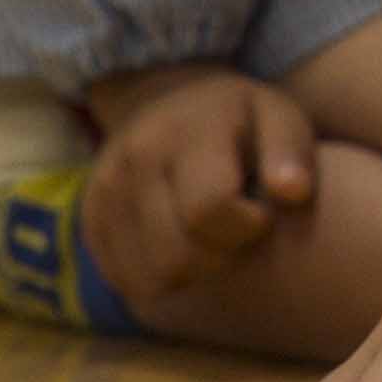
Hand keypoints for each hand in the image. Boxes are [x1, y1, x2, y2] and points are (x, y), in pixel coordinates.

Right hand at [78, 64, 316, 299]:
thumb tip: (292, 192)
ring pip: (151, 279)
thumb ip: (291, 152)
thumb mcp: (277, 115)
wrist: (161, 100)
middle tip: (236, 229)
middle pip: (177, 257)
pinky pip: (127, 281)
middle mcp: (132, 163)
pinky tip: (180, 244)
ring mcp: (103, 194)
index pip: (209, 209)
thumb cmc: (235, 119)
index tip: (261, 213)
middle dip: (220, 256)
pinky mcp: (89, 222)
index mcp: (184, 133)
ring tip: (209, 235)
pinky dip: (160, 276)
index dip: (247, 226)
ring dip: (191, 271)